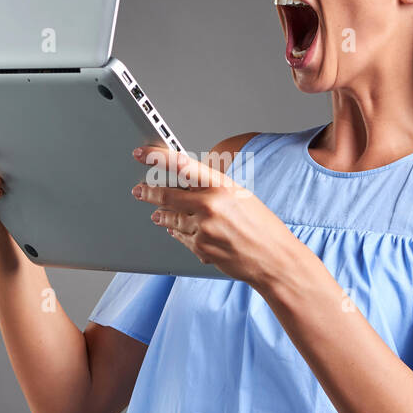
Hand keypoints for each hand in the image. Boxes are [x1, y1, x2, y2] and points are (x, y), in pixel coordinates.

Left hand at [130, 145, 297, 285]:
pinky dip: (175, 232)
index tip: (140, 153)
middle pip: (166, 195)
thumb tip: (182, 183)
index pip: (181, 164)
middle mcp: (210, 206)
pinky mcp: (200, 249)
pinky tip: (174, 230)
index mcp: (221, 186)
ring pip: (169, 219)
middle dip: (147, 192)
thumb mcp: (239, 196)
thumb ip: (211, 188)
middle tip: (138, 190)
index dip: (156, 157)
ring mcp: (203, 229)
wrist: (274, 259)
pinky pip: (179, 237)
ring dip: (161, 215)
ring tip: (156, 214)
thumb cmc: (261, 225)